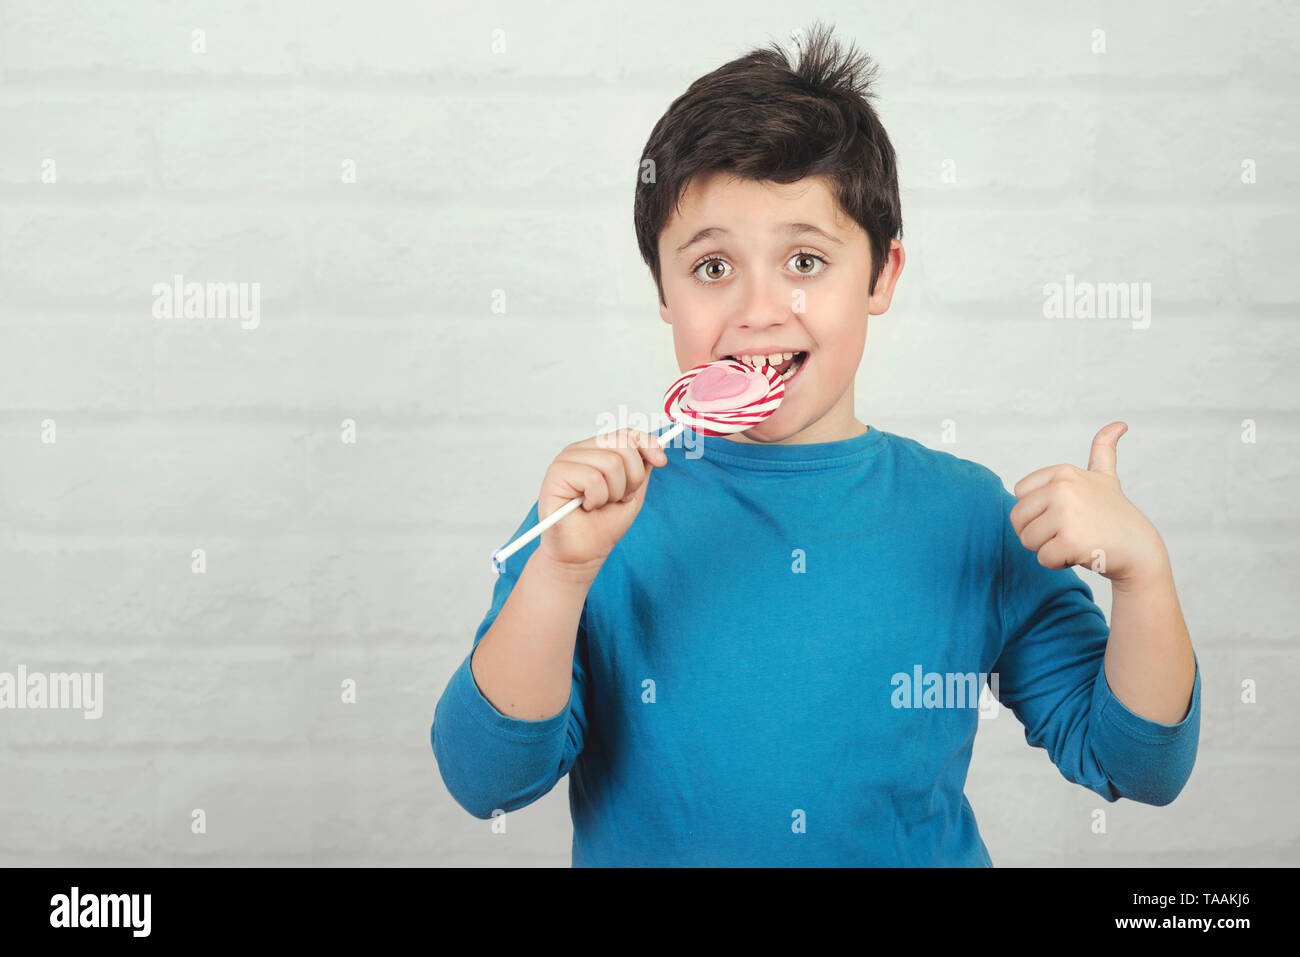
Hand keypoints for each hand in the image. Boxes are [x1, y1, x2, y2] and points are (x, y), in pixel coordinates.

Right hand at [536, 428, 667, 573]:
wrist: (584, 553)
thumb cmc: (603, 525)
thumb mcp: (633, 492)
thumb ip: (641, 468)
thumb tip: (656, 448)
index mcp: (596, 450)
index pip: (625, 433)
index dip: (647, 444)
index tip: (661, 461)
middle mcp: (580, 450)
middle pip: (622, 444)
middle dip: (632, 478)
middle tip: (619, 497)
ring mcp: (566, 459)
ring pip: (611, 462)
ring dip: (614, 492)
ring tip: (600, 504)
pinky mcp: (556, 473)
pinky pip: (593, 478)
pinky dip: (597, 498)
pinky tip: (586, 506)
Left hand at [1009, 422, 1167, 588]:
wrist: (1139, 550)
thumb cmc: (1115, 516)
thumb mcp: (1105, 477)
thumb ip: (1103, 450)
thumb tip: (1120, 425)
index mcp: (1063, 473)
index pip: (1019, 494)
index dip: (1037, 510)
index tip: (1066, 512)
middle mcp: (1063, 488)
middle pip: (1018, 519)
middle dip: (1038, 533)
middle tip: (1070, 531)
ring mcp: (1066, 514)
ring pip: (1028, 540)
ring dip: (1048, 548)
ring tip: (1077, 541)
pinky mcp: (1070, 541)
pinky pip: (1043, 559)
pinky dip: (1058, 563)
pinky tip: (1082, 554)